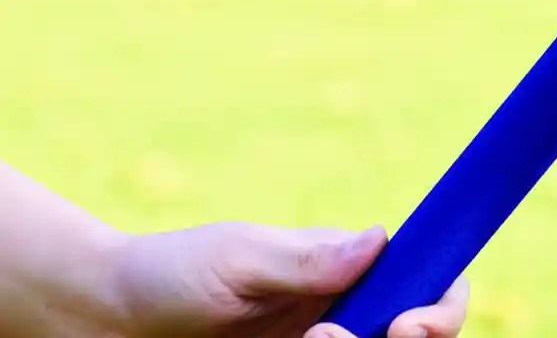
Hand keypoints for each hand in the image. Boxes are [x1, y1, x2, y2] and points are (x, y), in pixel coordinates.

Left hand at [111, 222, 466, 337]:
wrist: (104, 321)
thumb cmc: (168, 272)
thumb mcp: (237, 256)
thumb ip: (306, 258)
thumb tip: (382, 240)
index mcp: (347, 269)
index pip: (426, 277)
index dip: (440, 303)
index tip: (410, 324)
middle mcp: (347, 312)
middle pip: (417, 334)